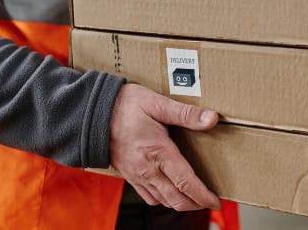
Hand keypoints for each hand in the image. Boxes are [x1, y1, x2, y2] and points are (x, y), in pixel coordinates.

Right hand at [109, 83, 220, 211]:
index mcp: (158, 152)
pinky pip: (148, 196)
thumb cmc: (125, 105)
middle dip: (196, 204)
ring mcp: (136, 175)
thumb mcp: (158, 103)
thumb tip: (212, 119)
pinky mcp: (128, 175)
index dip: (203, 195)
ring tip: (195, 198)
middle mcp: (147, 169)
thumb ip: (186, 113)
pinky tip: (170, 192)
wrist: (92, 114)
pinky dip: (163, 200)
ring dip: (180, 203)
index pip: (186, 183)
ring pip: (162, 201)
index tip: (216, 201)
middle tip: (210, 202)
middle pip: (176, 199)